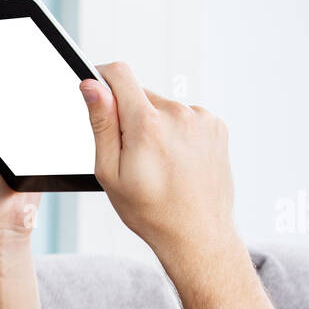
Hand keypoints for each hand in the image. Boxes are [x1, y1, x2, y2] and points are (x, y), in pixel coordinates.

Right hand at [79, 62, 236, 264]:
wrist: (198, 234)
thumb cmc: (150, 211)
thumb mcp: (111, 173)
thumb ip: (101, 124)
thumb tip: (91, 86)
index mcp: (147, 125)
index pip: (119, 74)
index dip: (102, 78)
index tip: (97, 91)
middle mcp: (178, 114)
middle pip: (140, 95)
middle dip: (129, 117)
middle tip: (133, 156)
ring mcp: (202, 118)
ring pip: (163, 108)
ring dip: (155, 126)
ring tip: (159, 164)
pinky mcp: (216, 125)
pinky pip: (185, 117)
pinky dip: (177, 133)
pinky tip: (178, 162)